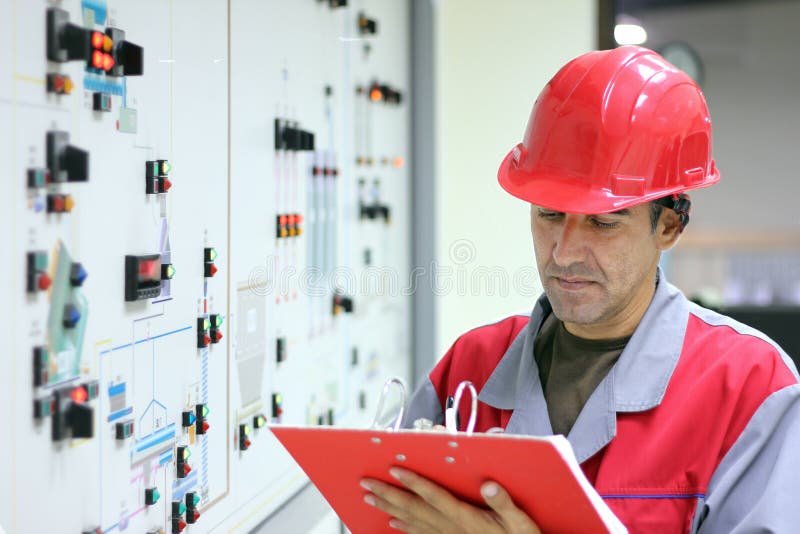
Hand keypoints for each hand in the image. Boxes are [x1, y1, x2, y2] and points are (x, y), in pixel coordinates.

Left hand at [361, 467, 540, 533]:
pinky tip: (391, 521)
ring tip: (369, 498)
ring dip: (389, 507)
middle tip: (365, 482)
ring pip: (411, 521)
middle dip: (388, 494)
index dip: (414, 481)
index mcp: (465, 517)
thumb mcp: (520, 522)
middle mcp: (451, 527)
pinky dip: (403, 527)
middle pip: (414, 508)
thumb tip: (488, 484)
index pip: (434, 496)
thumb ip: (504, 502)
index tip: (394, 468)